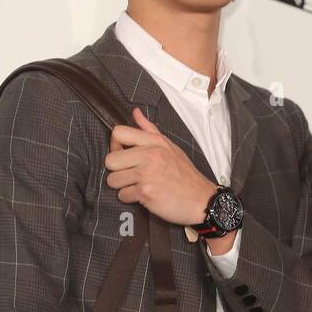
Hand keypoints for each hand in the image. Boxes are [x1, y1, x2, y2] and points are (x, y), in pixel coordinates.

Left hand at [105, 107, 213, 224]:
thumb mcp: (170, 146)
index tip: (123, 154)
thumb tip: (135, 113)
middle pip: (110, 160)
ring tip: (137, 185)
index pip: (118, 133)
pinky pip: (122, 195)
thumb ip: (149, 129)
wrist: (201, 199)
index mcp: (154, 142)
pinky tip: (143, 195)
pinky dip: (130, 198)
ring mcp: (146, 174)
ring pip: (112, 180)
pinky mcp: (145, 192)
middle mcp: (149, 155)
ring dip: (122, 186)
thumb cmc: (184, 174)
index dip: (114, 145)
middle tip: (129, 174)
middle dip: (116, 170)